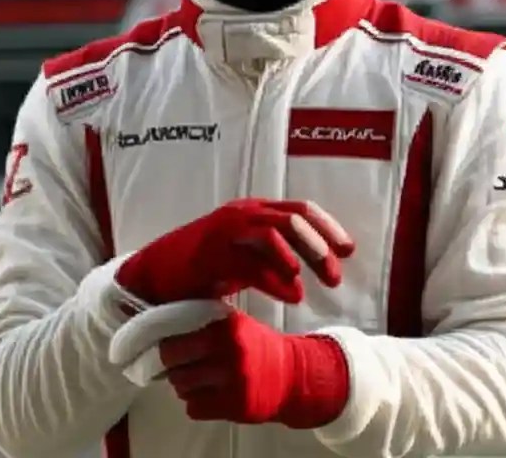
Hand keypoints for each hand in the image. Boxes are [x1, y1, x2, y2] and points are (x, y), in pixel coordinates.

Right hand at [116, 199, 354, 304]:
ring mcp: (226, 231)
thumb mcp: (247, 258)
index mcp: (254, 211)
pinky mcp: (211, 254)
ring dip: (301, 258)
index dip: (328, 228)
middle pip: (293, 220)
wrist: (156, 275)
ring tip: (312, 286)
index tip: (348, 251)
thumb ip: (275, 258)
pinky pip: (251, 263)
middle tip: (335, 277)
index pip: (301, 209)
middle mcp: (242, 214)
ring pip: (274, 233)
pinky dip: (275, 280)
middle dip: (320, 247)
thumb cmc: (205, 267)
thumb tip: (310, 270)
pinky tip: (290, 296)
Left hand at [159, 311, 348, 428]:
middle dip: (171, 364)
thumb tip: (167, 327)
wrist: (292, 375)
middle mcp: (230, 351)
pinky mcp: (235, 405)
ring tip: (196, 380)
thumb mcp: (236, 324)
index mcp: (227, 327)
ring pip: (182, 386)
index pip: (178, 334)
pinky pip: (194, 408)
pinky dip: (196, 404)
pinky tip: (208, 395)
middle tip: (176, 364)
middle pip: (174, 361)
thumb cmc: (259, 348)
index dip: (169, 342)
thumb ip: (206, 323)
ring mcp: (233, 380)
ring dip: (183, 385)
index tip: (168, 345)